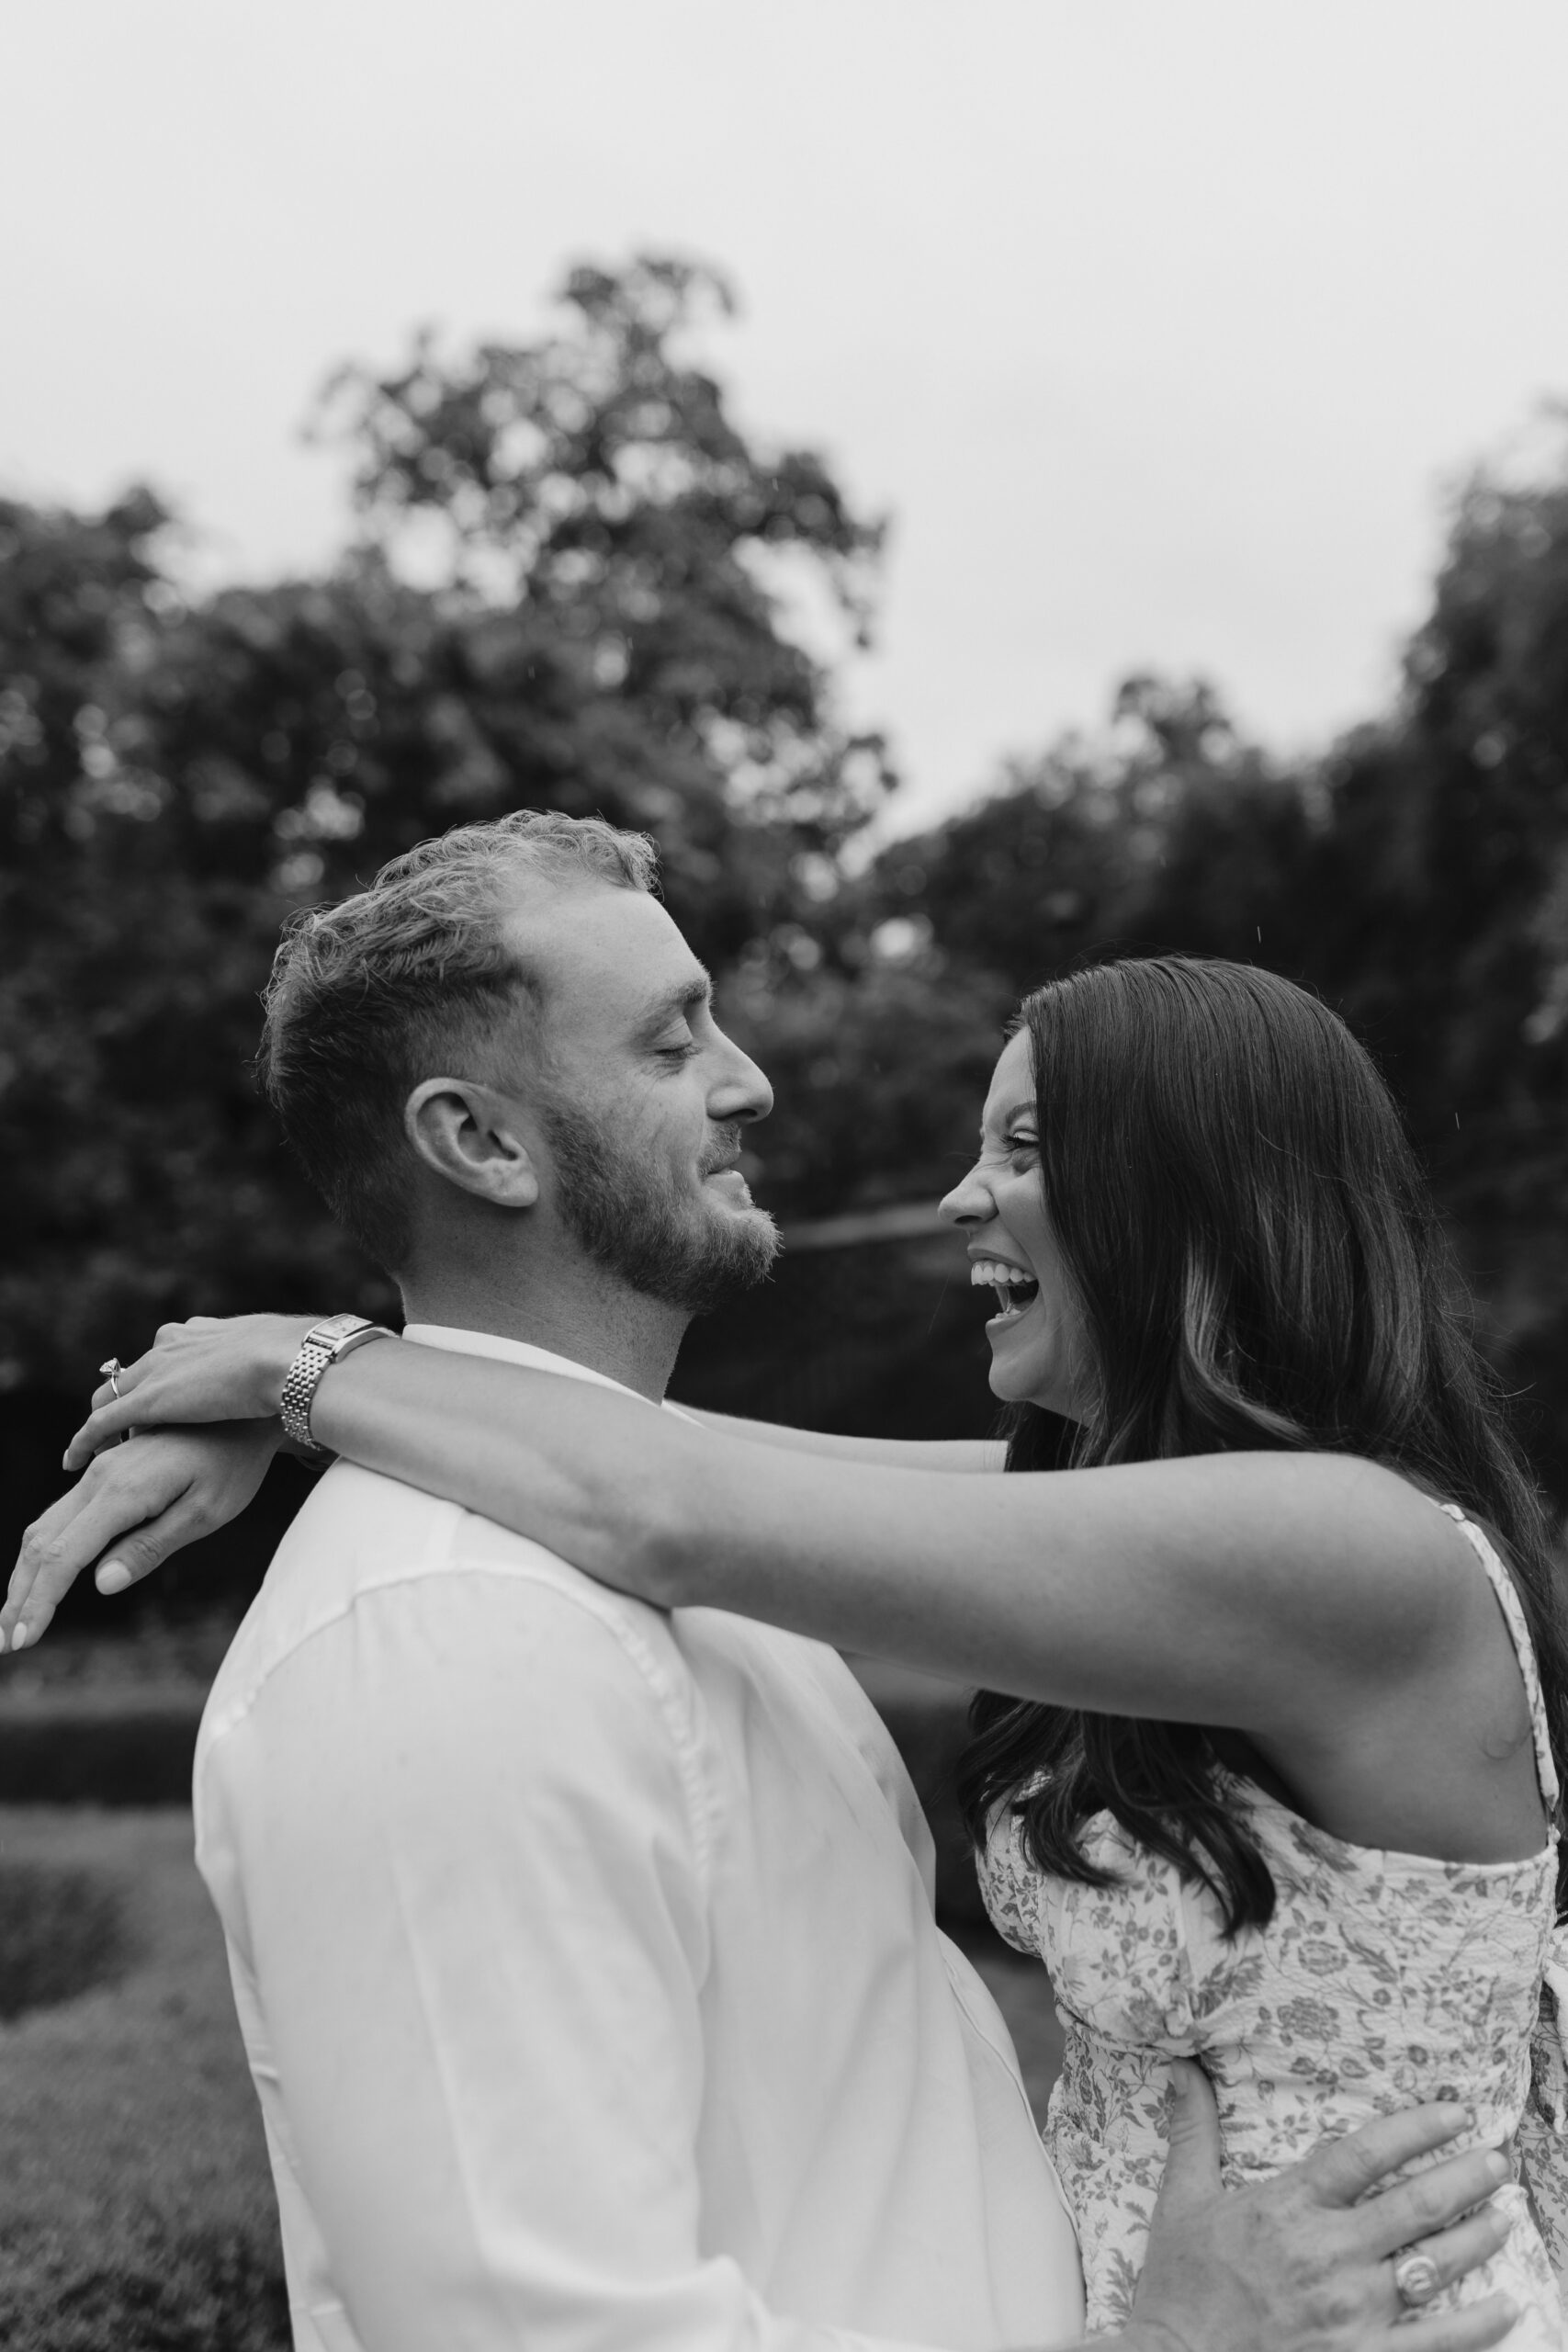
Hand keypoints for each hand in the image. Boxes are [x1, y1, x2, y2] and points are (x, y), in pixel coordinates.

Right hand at [3, 1423, 282, 1651]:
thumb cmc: (232, 1465)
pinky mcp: (106, 1470)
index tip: (25, 1641)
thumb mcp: (205, 1512)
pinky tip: (39, 1577)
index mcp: (121, 1492)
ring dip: (24, 1575)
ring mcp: (99, 1471)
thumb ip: (151, 1547)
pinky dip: (42, 1551)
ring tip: (12, 1619)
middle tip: (5, 1644)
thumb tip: (102, 1585)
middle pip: (41, 1543)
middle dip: (18, 1596)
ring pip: (44, 1527)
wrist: (243, 1410)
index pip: (64, 1556)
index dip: (40, 1601)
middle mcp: (99, 1478)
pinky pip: (61, 1514)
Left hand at [64, 1314, 317, 1465]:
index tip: (165, 1408)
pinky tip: (74, 1462)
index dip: (158, 1385)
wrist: (286, 1360)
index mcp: (198, 1333)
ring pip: (111, 1399)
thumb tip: (270, 1384)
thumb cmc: (293, 1363)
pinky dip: (84, 1442)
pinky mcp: (147, 1400)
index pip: (163, 1360)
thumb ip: (258, 1370)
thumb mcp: (271, 1361)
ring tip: (95, 1453)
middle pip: (132, 1378)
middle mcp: (169, 1345)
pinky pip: (100, 1424)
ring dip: (103, 1425)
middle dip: (126, 1406)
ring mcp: (155, 1371)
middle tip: (126, 1436)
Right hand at [1125, 2062, 1517, 2351]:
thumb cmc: (1180, 2286)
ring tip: (1506, 2217)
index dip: (1415, 2129)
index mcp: (1288, 2206)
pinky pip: (1436, 2342)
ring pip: (1433, 2265)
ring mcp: (1350, 2311)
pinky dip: (1478, 2325)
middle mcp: (1327, 2253)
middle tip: (1497, 2161)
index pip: (1365, 2154)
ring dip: (1478, 2238)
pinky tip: (1506, 2307)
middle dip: (1466, 2178)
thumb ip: (1192, 2131)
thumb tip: (1182, 2066)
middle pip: (1415, 2205)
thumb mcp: (1181, 2199)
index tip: (1454, 2113)